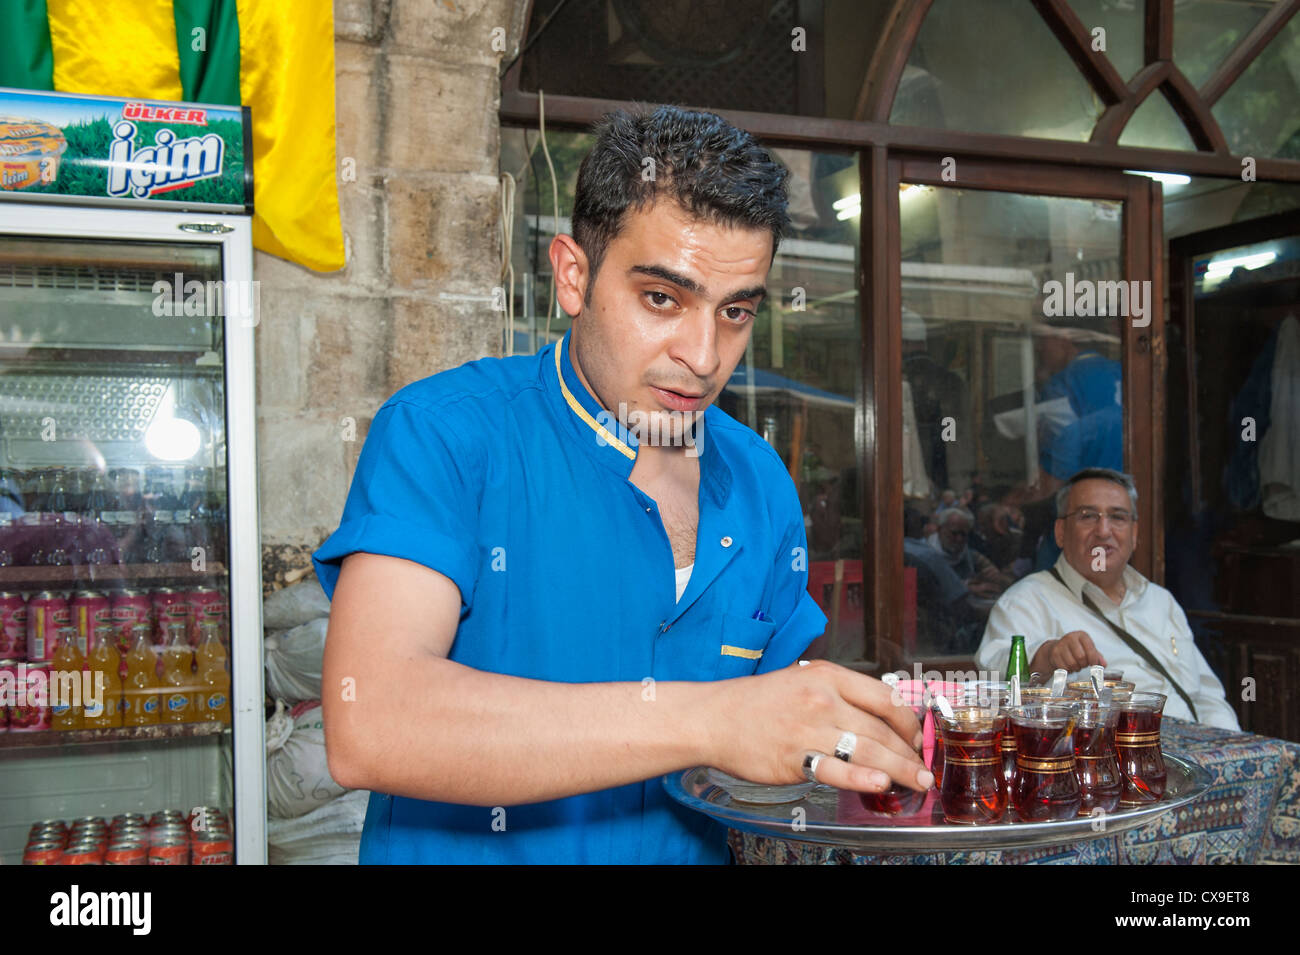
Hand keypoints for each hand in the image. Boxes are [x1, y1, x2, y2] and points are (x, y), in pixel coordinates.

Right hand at [704, 660, 932, 793]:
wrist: (713, 717)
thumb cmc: (756, 702)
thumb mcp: (801, 679)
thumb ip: (837, 694)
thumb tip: (877, 716)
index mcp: (827, 676)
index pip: (884, 698)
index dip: (908, 722)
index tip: (916, 739)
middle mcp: (821, 699)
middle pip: (880, 728)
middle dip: (909, 753)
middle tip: (924, 770)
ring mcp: (808, 728)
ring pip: (866, 750)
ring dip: (899, 769)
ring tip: (916, 783)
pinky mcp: (793, 757)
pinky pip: (835, 770)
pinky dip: (862, 778)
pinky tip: (880, 784)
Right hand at [1029, 630, 1106, 673]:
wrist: (1057, 647)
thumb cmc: (1076, 648)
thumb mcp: (1088, 649)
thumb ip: (1097, 656)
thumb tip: (1104, 664)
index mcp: (1081, 635)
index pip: (1091, 649)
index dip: (1094, 660)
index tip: (1093, 664)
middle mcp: (1070, 637)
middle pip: (1081, 657)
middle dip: (1084, 664)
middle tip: (1083, 664)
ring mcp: (1061, 645)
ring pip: (1072, 664)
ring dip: (1076, 668)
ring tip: (1076, 665)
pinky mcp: (1054, 653)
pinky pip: (1064, 667)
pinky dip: (1068, 670)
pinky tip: (1069, 666)